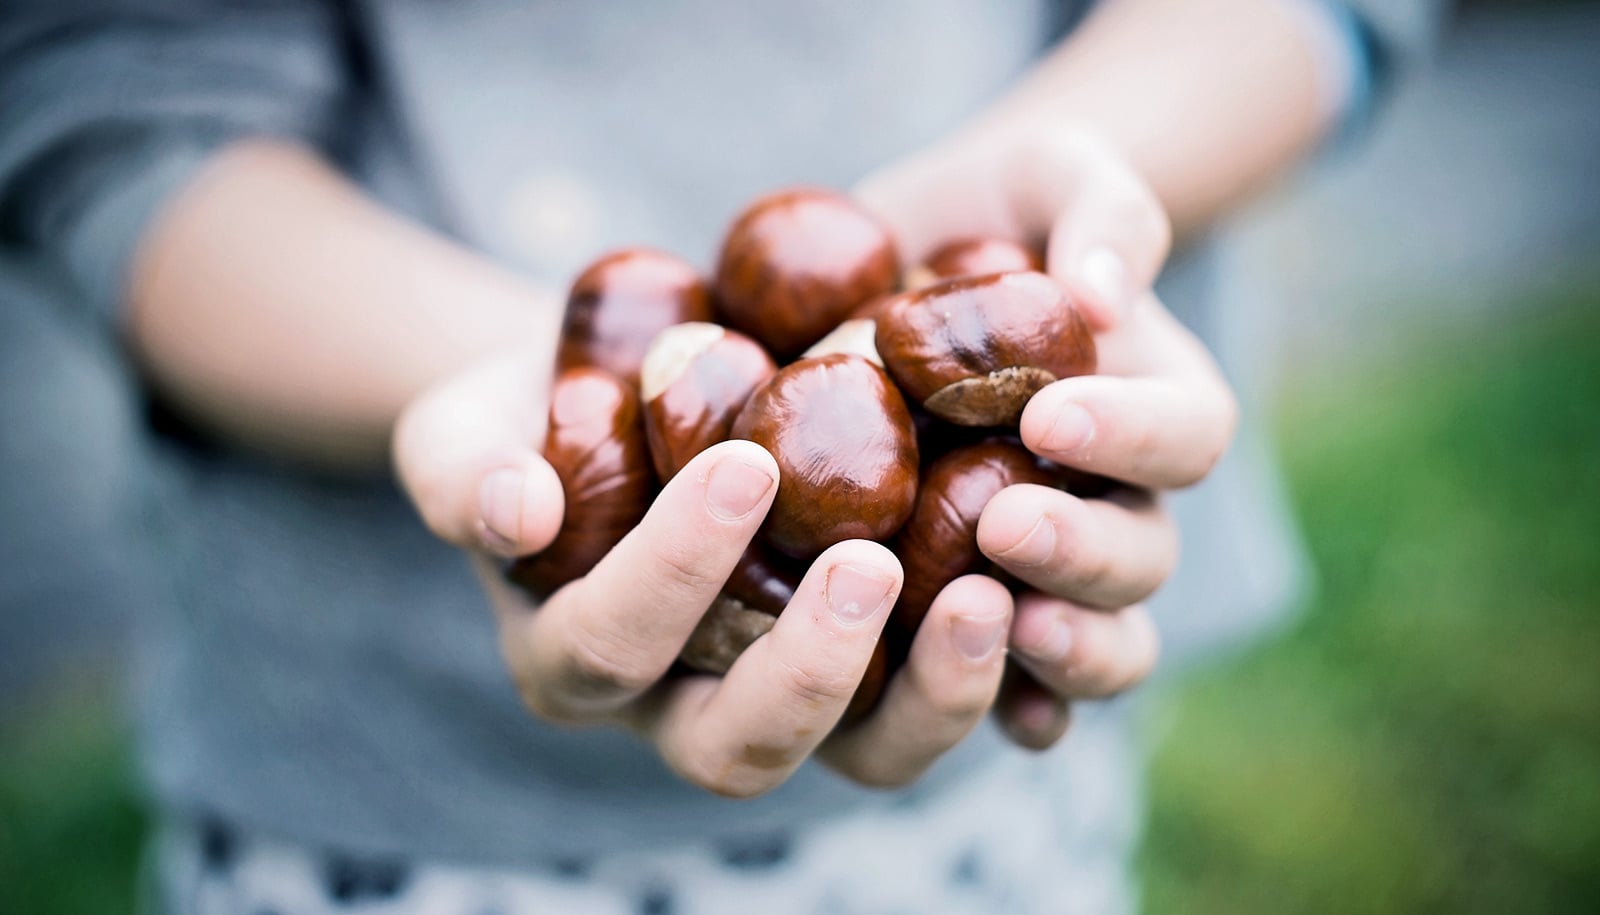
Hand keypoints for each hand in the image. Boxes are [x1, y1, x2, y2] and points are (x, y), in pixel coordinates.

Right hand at [395, 350, 1017, 794]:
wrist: (634, 396)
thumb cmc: (543, 409)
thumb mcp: (469, 420)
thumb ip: (463, 468)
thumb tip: (515, 512)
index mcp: (573, 653)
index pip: (611, 645)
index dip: (670, 574)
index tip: (741, 463)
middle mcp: (676, 706)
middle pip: (736, 747)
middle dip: (805, 670)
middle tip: (871, 564)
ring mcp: (786, 696)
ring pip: (859, 755)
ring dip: (928, 694)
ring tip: (986, 596)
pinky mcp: (877, 667)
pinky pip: (937, 699)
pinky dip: (989, 664)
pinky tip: (1032, 589)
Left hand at [857, 123, 1238, 747]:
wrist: (905, 268)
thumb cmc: (992, 210)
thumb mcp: (1047, 170)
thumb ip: (1101, 210)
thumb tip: (1106, 294)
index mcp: (1154, 407)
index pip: (1187, 438)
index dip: (1131, 434)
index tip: (1047, 411)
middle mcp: (1117, 503)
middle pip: (1142, 558)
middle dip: (1082, 551)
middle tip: (1004, 525)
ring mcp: (1049, 571)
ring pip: (1102, 642)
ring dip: (1064, 649)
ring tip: (1001, 627)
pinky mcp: (970, 608)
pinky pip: (1016, 691)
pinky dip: (1013, 710)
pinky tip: (984, 714)